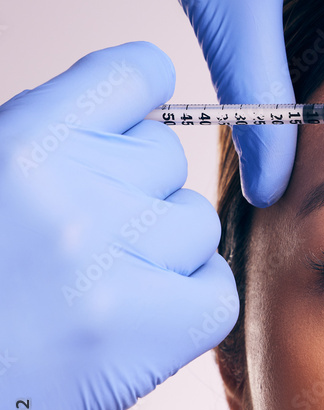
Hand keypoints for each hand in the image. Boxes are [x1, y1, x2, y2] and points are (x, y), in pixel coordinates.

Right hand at [0, 42, 237, 409]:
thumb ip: (47, 148)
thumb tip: (128, 118)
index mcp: (21, 145)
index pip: (137, 75)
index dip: (137, 102)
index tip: (126, 127)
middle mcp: (75, 195)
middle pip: (168, 159)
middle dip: (134, 192)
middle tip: (79, 242)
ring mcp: (118, 266)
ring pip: (194, 223)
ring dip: (160, 253)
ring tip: (94, 290)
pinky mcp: (154, 334)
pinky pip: (216, 288)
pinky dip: (188, 303)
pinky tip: (135, 321)